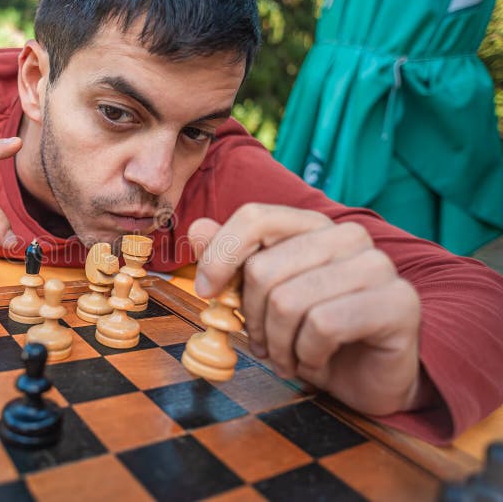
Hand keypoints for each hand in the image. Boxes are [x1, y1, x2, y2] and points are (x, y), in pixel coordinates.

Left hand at [191, 203, 431, 415]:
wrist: (368, 378)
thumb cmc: (312, 335)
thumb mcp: (262, 299)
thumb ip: (231, 261)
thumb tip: (197, 229)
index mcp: (313, 226)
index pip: (255, 217)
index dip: (221, 255)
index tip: (207, 292)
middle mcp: (349, 236)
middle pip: (264, 269)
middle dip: (253, 318)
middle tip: (263, 344)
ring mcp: (378, 266)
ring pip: (289, 301)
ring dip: (279, 344)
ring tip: (289, 357)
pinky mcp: (399, 302)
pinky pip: (322, 326)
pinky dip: (308, 355)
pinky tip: (318, 360)